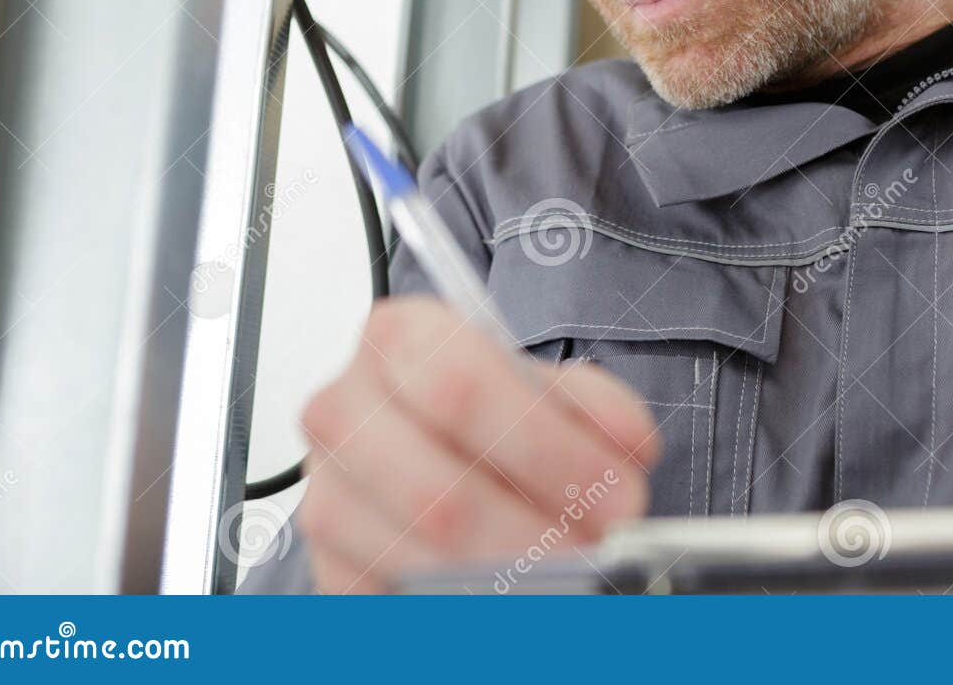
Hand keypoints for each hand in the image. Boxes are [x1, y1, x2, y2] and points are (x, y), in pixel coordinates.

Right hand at [296, 295, 657, 592]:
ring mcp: (325, 494)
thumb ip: (597, 408)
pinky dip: (468, 614)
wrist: (434, 446)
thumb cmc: (494, 413)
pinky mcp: (329, 569)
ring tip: (574, 580)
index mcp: (400, 339)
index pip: (461, 386)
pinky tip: (516, 603)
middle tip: (599, 554)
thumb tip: (628, 449)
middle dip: (537, 536)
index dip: (548, 450)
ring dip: (510, 584)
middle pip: (439, 494)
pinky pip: (399, 606)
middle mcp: (345, 410)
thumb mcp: (553, 389)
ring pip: (419, 563)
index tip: (615, 491)